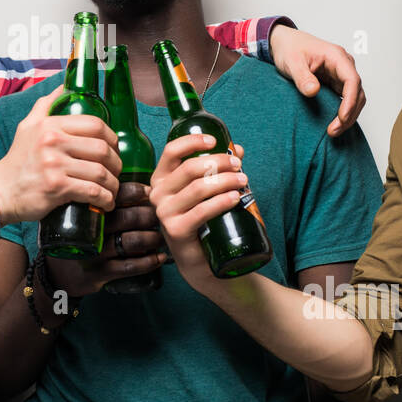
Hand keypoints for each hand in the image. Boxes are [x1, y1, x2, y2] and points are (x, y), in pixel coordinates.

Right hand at [0, 86, 121, 225]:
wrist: (0, 191)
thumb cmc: (17, 160)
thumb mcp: (27, 126)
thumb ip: (45, 105)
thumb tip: (64, 86)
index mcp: (50, 125)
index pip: (94, 124)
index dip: (112, 137)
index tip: (114, 148)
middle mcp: (53, 142)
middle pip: (102, 149)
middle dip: (116, 163)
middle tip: (115, 171)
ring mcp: (55, 165)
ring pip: (100, 173)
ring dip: (113, 184)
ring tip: (112, 189)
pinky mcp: (57, 187)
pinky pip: (92, 192)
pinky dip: (104, 199)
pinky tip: (106, 203)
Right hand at [45, 182, 167, 297]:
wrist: (57, 273)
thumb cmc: (77, 239)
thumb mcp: (79, 215)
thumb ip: (100, 200)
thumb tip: (138, 185)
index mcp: (87, 209)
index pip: (116, 194)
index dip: (137, 191)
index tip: (150, 192)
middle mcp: (90, 229)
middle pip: (128, 217)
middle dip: (150, 215)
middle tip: (161, 216)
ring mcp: (95, 252)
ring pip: (131, 241)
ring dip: (152, 238)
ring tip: (161, 237)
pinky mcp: (100, 272)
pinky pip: (129, 266)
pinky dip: (149, 262)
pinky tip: (159, 258)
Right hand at [148, 134, 248, 290]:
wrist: (201, 260)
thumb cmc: (203, 220)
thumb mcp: (207, 190)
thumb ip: (218, 168)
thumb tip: (237, 149)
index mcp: (162, 179)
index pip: (171, 151)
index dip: (192, 142)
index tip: (214, 141)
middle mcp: (158, 194)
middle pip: (189, 168)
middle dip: (219, 163)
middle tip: (239, 166)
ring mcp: (164, 213)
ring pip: (198, 188)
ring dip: (225, 181)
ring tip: (243, 182)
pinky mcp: (176, 230)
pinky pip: (202, 211)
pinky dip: (221, 202)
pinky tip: (235, 198)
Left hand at [268, 24, 365, 136]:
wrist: (284, 43)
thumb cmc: (289, 48)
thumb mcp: (292, 62)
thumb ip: (302, 77)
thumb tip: (313, 91)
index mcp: (337, 56)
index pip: (352, 80)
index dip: (350, 101)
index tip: (342, 118)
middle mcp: (344, 65)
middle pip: (357, 92)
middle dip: (350, 114)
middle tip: (333, 130)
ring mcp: (341, 74)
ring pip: (354, 98)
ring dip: (348, 116)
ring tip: (333, 131)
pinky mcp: (336, 83)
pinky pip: (346, 99)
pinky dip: (343, 112)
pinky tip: (334, 123)